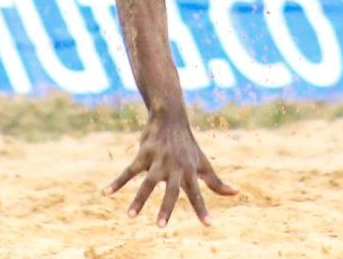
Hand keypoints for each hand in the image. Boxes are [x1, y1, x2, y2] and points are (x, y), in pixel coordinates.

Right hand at [106, 115, 235, 226]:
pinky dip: (118, 182)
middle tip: (160, 227)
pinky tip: (106, 192)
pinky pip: (128, 170)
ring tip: (130, 216)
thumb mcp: (203, 163)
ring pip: (147, 183)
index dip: (203, 209)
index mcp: (190, 172)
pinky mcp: (143, 154)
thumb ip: (216, 182)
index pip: (198, 193)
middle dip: (165, 208)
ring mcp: (157, 160)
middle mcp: (174, 167)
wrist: (170, 116)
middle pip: (170, 191)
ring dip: (138, 200)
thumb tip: (236, 192)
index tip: (209, 224)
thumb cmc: (188, 145)